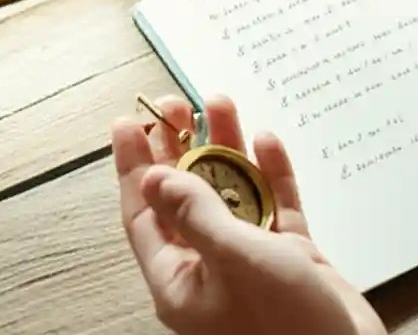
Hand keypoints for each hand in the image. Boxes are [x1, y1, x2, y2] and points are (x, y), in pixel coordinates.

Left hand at [111, 95, 384, 334]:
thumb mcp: (235, 261)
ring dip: (227, 150)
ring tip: (222, 105)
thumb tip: (156, 177)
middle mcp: (211, 269)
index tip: (128, 122)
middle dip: (182, 147)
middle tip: (177, 106)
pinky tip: (266, 142)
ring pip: (233, 193)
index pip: (145, 214)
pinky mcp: (290, 257)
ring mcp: (251, 261)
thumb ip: (197, 214)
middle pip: (186, 196)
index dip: (134, 166)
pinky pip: (275, 204)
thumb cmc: (288, 329)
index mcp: (181, 281)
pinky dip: (272, 172)